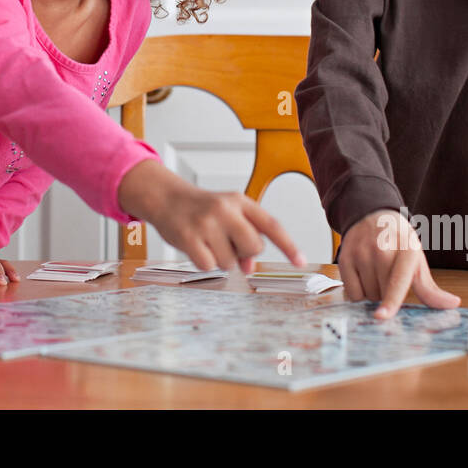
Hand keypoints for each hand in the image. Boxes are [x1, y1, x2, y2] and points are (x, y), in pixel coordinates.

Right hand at [117, 159, 305, 272]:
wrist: (165, 198)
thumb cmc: (200, 209)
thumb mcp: (226, 216)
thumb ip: (243, 238)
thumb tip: (250, 269)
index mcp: (240, 202)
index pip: (272, 225)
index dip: (288, 245)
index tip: (301, 262)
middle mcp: (226, 209)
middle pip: (254, 248)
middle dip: (244, 253)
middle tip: (228, 244)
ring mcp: (207, 223)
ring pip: (230, 262)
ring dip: (221, 259)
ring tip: (207, 242)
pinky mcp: (189, 237)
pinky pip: (209, 265)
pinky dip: (204, 263)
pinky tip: (196, 248)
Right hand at [339, 209, 460, 318]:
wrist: (372, 215)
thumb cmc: (398, 242)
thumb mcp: (416, 260)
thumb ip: (430, 287)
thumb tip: (453, 304)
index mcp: (406, 249)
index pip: (398, 280)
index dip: (391, 300)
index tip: (383, 316)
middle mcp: (381, 249)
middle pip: (382, 293)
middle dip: (387, 296)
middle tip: (389, 279)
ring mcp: (361, 252)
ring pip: (366, 295)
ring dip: (372, 294)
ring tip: (376, 275)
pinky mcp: (344, 257)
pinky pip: (351, 292)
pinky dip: (358, 292)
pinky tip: (363, 276)